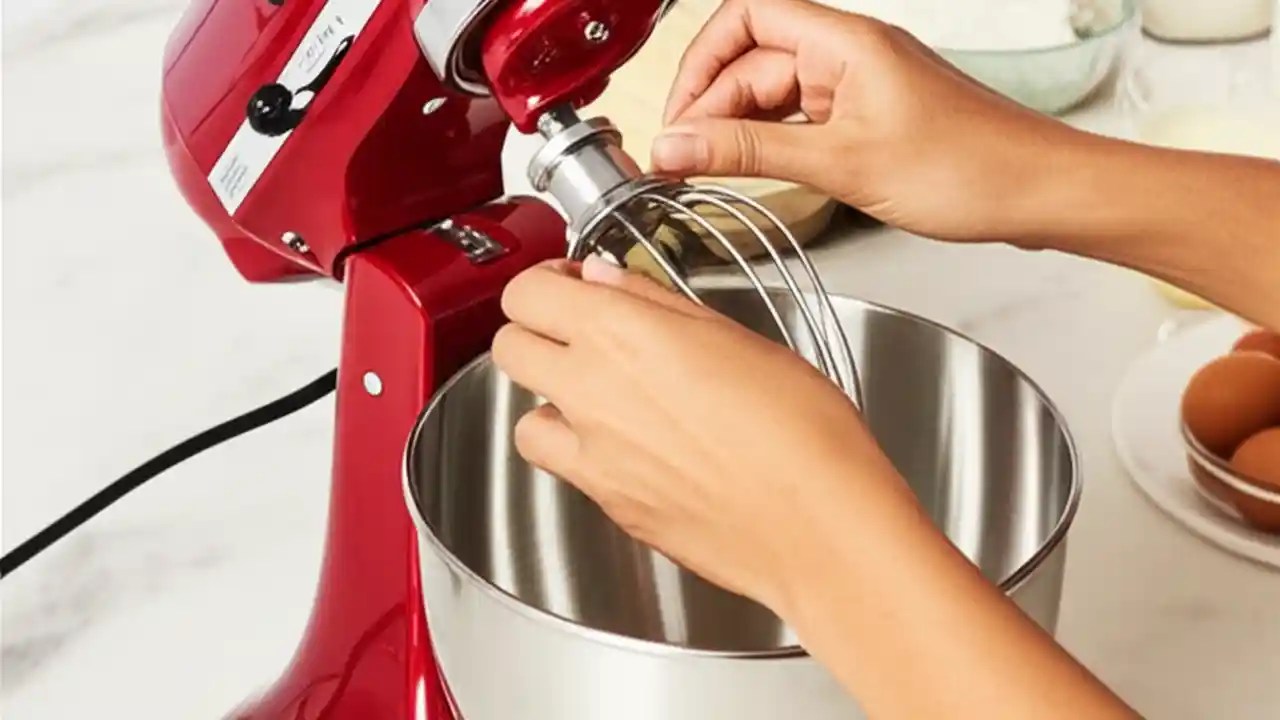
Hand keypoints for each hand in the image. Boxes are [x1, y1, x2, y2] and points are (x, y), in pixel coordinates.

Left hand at [493, 259, 1137, 718]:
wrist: (816, 524)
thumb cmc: (800, 429)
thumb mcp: (736, 335)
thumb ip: (654, 303)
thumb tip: (607, 281)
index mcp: (621, 332)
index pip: (526, 292)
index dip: (544, 283)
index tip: (571, 284)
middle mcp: (590, 390)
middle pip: (507, 346)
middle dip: (535, 331)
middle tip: (576, 331)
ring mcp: (590, 453)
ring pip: (521, 414)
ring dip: (547, 399)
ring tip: (595, 395)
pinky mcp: (604, 502)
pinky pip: (560, 466)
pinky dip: (573, 451)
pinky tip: (619, 444)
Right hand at [651, 0, 1086, 244]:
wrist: (1039, 193)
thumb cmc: (970, 168)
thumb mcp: (840, 162)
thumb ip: (748, 153)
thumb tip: (677, 147)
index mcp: (845, 42)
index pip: (745, 19)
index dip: (700, 63)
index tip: (677, 116)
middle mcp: (851, 55)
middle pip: (755, 61)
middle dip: (712, 107)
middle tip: (682, 160)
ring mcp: (862, 86)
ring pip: (777, 93)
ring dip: (739, 128)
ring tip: (707, 171)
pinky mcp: (873, 118)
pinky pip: (805, 119)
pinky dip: (773, 142)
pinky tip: (758, 171)